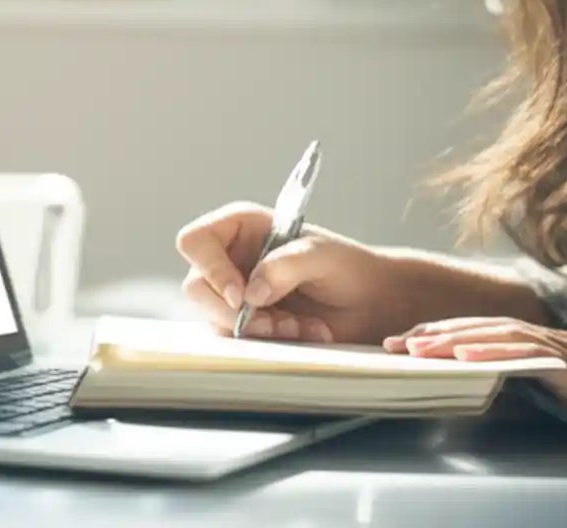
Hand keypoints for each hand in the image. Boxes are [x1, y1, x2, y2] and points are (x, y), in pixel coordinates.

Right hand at [175, 201, 415, 343]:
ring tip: (299, 326)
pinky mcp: (247, 321)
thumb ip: (285, 265)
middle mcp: (231, 257)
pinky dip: (269, 340)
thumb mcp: (321, 256)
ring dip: (258, 328)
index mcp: (240, 226)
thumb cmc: (348, 267)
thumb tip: (251, 292)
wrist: (371, 302)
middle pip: (197, 286)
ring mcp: (236, 291)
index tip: (239, 294)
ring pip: (216, 318)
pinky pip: (239, 338)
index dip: (209, 268)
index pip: (195, 241)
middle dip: (233, 311)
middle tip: (272, 322)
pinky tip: (302, 331)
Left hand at [384, 317, 566, 447]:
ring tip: (419, 346)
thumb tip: (476, 390)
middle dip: (433, 333)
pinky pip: (530, 356)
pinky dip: (496, 353)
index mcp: (535, 344)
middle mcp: (543, 338)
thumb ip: (517, 386)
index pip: (477, 334)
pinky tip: (469, 356)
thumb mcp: (552, 395)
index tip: (399, 344)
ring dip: (455, 339)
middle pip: (479, 329)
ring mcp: (560, 350)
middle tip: (392, 342)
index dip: (438, 336)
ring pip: (498, 336)